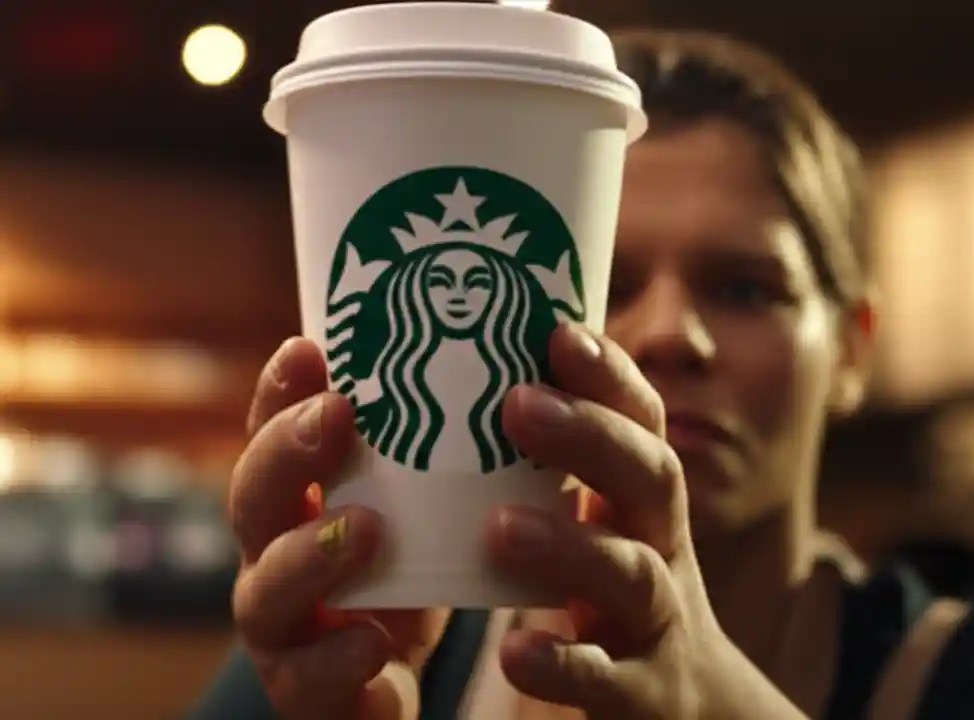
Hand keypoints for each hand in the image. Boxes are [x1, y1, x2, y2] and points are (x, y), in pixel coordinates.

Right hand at [229, 338, 427, 719]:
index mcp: (302, 498)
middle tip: (332, 415)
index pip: (276, 432)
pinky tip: (370, 643)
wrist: (394, 684)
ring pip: (266, 590)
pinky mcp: (308, 690)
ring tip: (363, 526)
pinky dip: (335, 659)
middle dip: (286, 452)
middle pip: (254, 497)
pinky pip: (307, 680)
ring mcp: (283, 626)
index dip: (281, 391)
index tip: (308, 347)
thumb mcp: (426, 503)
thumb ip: (450, 441)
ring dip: (310, 554)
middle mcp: (274, 553)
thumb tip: (531, 348)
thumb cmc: (410, 572)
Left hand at [488, 325, 805, 718]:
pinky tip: (516, 651)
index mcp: (642, 501)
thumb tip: (464, 382)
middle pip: (651, 479)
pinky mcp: (643, 692)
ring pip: (634, 576)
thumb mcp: (601, 524)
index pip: (640, 422)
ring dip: (573, 546)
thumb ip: (550, 469)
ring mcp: (658, 622)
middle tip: (518, 403)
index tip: (559, 333)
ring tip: (501, 528)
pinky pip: (611, 679)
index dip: (609, 376)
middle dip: (594, 437)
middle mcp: (661, 547)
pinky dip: (567, 665)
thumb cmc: (612, 598)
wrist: (686, 707)